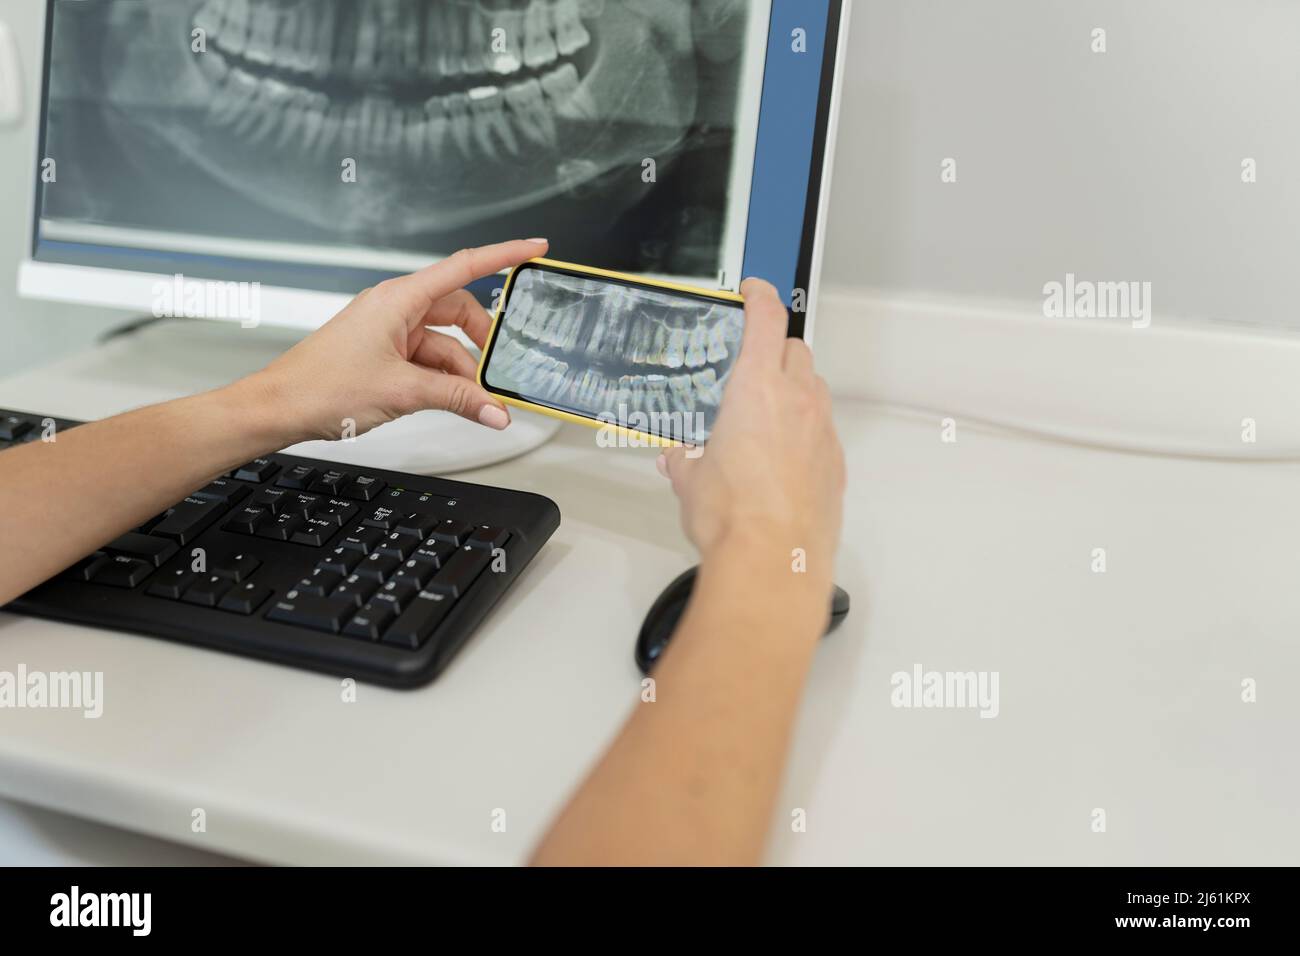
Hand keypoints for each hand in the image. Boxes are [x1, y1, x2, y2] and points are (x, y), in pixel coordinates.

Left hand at [242, 238, 547, 442]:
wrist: (280, 408)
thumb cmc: (322, 386)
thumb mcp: (403, 391)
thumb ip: (458, 399)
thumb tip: (495, 410)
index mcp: (399, 299)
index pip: (464, 267)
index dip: (504, 254)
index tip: (534, 248)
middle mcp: (396, 309)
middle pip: (459, 313)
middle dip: (482, 344)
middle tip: (501, 372)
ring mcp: (390, 332)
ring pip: (445, 343)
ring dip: (462, 373)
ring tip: (477, 404)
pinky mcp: (385, 354)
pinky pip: (428, 360)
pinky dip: (445, 381)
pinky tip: (456, 403)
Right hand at [658, 278, 845, 570]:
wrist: (773, 561)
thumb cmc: (732, 516)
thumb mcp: (690, 481)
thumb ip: (683, 461)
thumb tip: (677, 459)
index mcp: (757, 388)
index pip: (766, 320)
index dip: (760, 297)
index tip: (753, 290)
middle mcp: (798, 401)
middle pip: (797, 351)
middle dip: (777, 351)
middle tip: (752, 369)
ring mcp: (822, 432)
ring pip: (814, 390)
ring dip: (795, 391)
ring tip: (765, 418)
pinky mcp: (835, 464)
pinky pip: (823, 432)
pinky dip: (806, 433)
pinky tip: (782, 461)